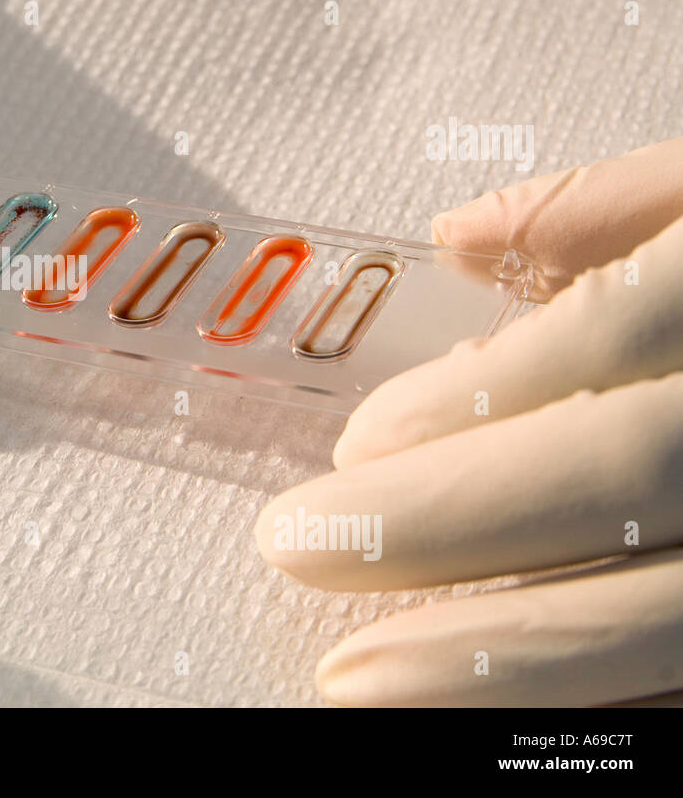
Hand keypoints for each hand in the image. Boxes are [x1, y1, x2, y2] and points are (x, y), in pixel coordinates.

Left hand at [255, 137, 682, 705]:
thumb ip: (627, 203)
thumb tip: (458, 237)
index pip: (632, 328)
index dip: (487, 392)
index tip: (358, 442)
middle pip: (635, 473)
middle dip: (456, 524)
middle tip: (298, 548)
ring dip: (512, 657)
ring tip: (360, 681)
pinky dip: (612, 712)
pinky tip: (505, 730)